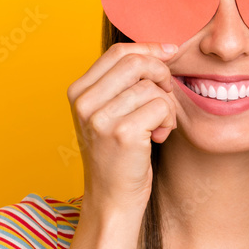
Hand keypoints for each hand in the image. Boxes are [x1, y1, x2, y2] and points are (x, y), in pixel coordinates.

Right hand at [66, 42, 179, 220]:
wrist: (112, 199)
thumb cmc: (118, 154)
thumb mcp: (109, 112)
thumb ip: (124, 82)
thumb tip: (164, 49)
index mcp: (78, 91)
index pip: (118, 52)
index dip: (149, 49)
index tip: (170, 53)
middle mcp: (84, 102)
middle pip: (136, 62)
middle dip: (161, 74)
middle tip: (166, 95)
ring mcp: (101, 118)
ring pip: (152, 87)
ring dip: (165, 106)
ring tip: (157, 127)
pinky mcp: (123, 134)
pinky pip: (161, 107)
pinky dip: (168, 121)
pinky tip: (158, 138)